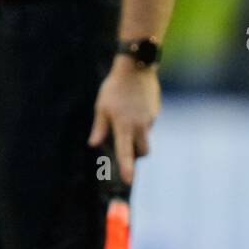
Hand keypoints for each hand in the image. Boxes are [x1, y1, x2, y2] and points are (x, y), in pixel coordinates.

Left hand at [88, 58, 159, 183]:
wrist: (136, 67)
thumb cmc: (114, 88)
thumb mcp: (102, 107)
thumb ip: (99, 128)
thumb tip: (93, 144)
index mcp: (124, 126)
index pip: (126, 152)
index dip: (127, 168)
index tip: (129, 181)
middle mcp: (140, 126)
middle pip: (143, 151)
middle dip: (137, 155)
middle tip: (127, 149)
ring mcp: (150, 119)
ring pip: (146, 137)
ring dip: (138, 137)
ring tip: (127, 118)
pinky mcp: (155, 112)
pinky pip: (148, 123)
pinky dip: (141, 122)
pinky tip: (133, 107)